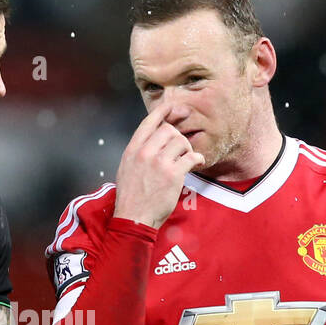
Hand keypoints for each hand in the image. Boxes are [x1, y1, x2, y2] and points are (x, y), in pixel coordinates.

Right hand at [112, 100, 205, 228]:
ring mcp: (159, 162)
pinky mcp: (173, 174)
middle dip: (178, 138)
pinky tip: (198, 164)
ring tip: (187, 160)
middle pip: (168, 130)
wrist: (134, 217)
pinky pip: (192, 157)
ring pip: (181, 141)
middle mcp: (145, 152)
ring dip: (188, 149)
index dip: (163, 111)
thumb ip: (138, 153)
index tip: (174, 107)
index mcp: (132, 150)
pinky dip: (198, 159)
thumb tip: (154, 140)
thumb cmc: (131, 196)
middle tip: (181, 150)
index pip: (149, 122)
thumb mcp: (126, 168)